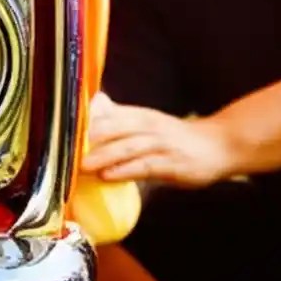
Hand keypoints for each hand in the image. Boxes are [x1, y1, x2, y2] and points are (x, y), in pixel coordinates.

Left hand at [81, 93, 241, 187]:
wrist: (219, 144)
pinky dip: (125, 170)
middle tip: (65, 150)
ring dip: (104, 156)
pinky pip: (145, 166)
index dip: (84, 122)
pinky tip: (109, 176)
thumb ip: (120, 117)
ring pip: (128, 147)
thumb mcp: (148, 122)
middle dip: (89, 139)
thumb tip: (92, 104)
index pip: (108, 114)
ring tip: (82, 165)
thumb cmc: (176, 137)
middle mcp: (149, 126)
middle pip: (114, 128)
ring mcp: (161, 145)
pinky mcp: (172, 164)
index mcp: (140, 115)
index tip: (61, 130)